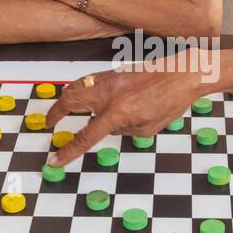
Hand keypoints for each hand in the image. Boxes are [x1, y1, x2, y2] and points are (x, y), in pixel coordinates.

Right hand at [45, 59, 211, 165]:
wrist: (182, 74)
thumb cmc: (170, 101)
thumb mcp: (146, 129)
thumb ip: (122, 130)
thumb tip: (108, 127)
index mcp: (116, 113)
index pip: (85, 137)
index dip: (68, 151)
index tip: (54, 160)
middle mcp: (107, 94)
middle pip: (68, 102)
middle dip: (55, 114)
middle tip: (49, 125)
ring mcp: (109, 80)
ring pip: (75, 87)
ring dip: (64, 99)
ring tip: (61, 110)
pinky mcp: (113, 73)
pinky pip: (87, 81)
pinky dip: (78, 89)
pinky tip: (81, 96)